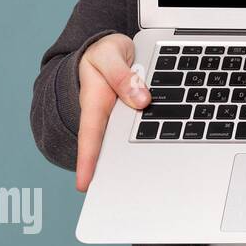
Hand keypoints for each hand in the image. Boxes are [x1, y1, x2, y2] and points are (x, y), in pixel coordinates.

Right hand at [77, 33, 149, 191]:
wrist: (107, 47)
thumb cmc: (104, 54)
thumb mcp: (110, 55)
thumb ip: (123, 76)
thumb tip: (142, 100)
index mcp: (95, 102)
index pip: (91, 135)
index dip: (87, 160)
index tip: (84, 184)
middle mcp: (106, 116)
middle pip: (109, 148)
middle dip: (111, 174)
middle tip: (118, 198)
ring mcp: (119, 119)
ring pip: (127, 143)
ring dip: (134, 162)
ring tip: (144, 187)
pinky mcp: (132, 116)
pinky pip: (141, 131)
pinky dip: (149, 143)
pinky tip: (161, 160)